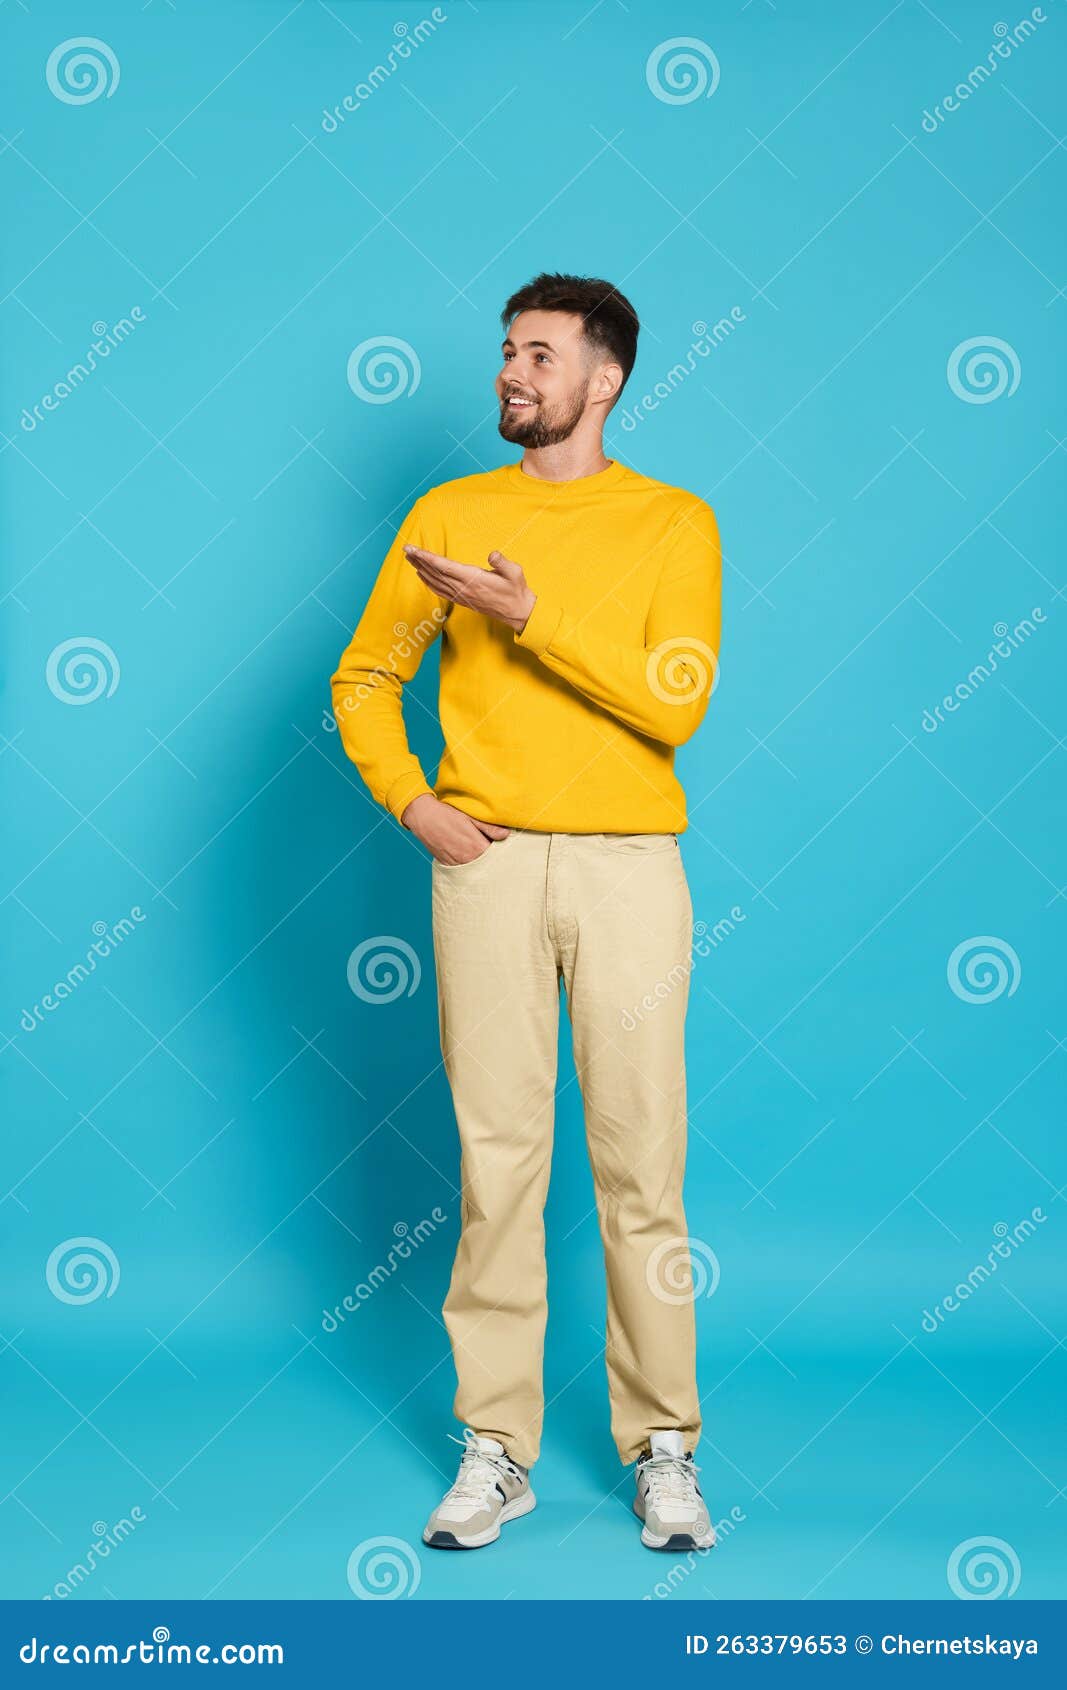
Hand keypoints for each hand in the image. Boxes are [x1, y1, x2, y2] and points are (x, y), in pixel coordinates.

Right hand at [400, 794, 510, 863]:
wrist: (423, 817)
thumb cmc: (448, 814)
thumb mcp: (471, 817)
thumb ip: (490, 828)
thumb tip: (507, 834)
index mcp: (476, 847)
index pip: (498, 858)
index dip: (503, 854)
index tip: (506, 850)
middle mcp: (467, 860)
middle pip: (487, 867)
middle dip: (493, 862)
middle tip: (497, 854)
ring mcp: (456, 864)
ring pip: (475, 871)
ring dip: (481, 866)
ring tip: (482, 856)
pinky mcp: (447, 865)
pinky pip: (463, 871)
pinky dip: (469, 866)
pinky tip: (470, 858)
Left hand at [403, 544, 535, 632]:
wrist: (517, 612)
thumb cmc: (516, 590)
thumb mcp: (515, 573)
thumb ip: (502, 562)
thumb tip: (492, 554)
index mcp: (473, 579)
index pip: (444, 566)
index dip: (426, 557)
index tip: (413, 549)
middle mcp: (463, 588)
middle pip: (435, 573)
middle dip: (419, 560)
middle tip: (406, 549)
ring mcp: (461, 595)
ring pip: (435, 582)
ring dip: (421, 569)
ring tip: (410, 558)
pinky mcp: (462, 600)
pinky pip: (440, 591)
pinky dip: (428, 582)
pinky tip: (422, 576)